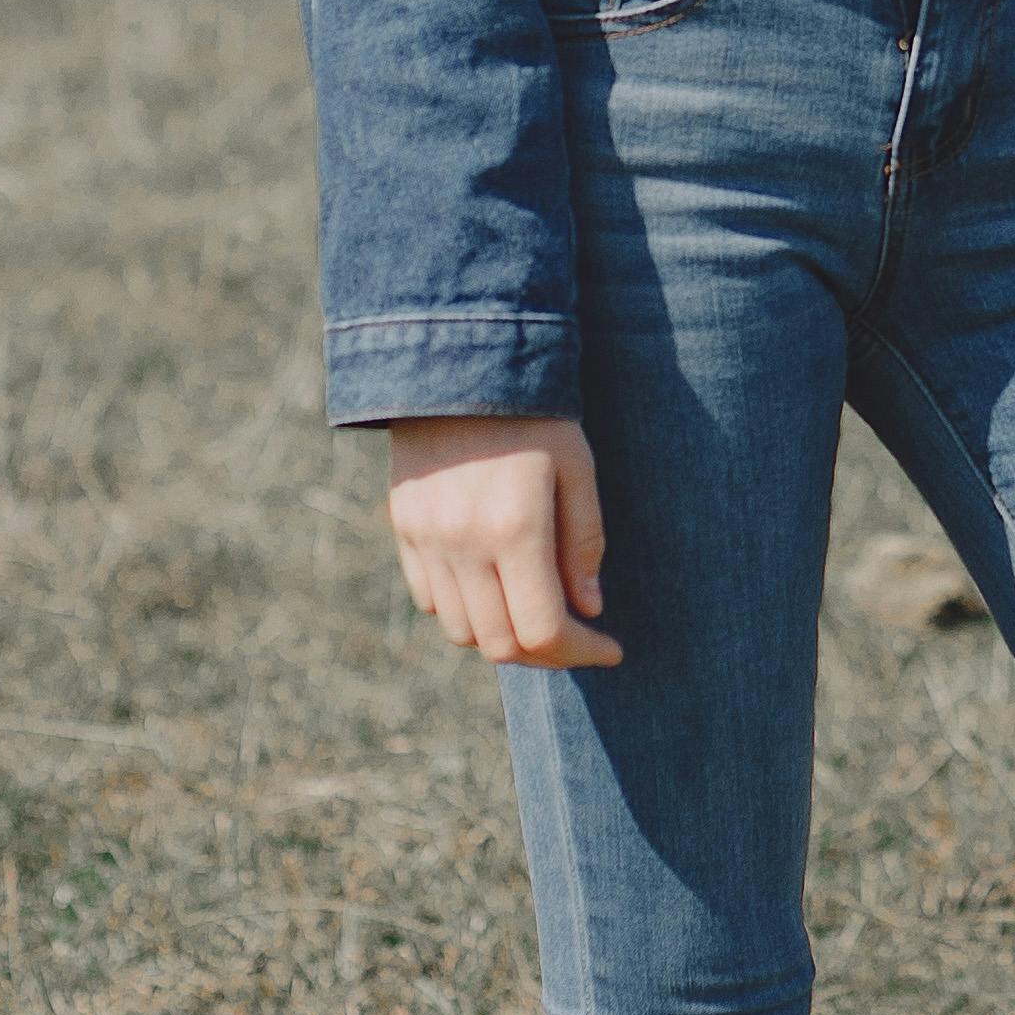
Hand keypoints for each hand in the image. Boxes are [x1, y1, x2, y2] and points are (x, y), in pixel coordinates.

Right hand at [386, 415, 619, 668]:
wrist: (455, 362)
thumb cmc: (533, 412)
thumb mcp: (577, 467)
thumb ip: (585, 543)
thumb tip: (589, 608)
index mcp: (515, 527)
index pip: (544, 629)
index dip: (582, 651)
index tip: (611, 648)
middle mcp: (463, 543)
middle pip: (500, 644)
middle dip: (545, 652)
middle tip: (575, 634)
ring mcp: (426, 539)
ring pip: (461, 631)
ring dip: (502, 634)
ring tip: (534, 608)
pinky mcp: (403, 529)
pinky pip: (430, 600)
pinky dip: (465, 610)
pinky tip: (494, 584)